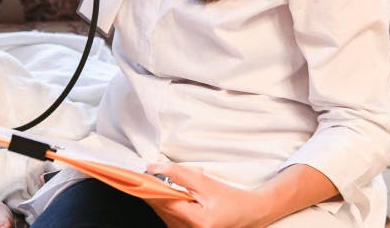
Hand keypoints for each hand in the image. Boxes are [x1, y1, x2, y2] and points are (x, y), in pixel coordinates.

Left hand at [144, 163, 270, 227]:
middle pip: (159, 207)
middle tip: (152, 172)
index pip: (163, 201)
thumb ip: (178, 173)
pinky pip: (166, 214)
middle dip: (154, 188)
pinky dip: (166, 201)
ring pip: (161, 210)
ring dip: (159, 195)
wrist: (249, 212)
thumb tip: (152, 167)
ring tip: (169, 183)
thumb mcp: (205, 181)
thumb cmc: (232, 198)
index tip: (140, 172)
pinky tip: (173, 193)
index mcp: (197, 222)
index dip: (149, 185)